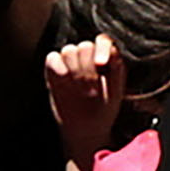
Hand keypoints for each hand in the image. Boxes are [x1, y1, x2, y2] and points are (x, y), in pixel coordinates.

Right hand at [43, 35, 126, 163]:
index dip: (101, 49)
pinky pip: (52, 57)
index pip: (103, 41)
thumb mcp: (117, 92)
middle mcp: (88, 58)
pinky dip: (56, 65)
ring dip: (74, 69)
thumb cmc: (105, 110)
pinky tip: (63, 79)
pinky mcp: (55, 71)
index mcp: (107, 59)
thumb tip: (112, 52)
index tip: (100, 65)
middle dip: (88, 68)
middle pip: (85, 46)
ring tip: (80, 90)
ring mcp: (71, 64)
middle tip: (91, 91)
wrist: (87, 129)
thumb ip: (116, 70)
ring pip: (69, 50)